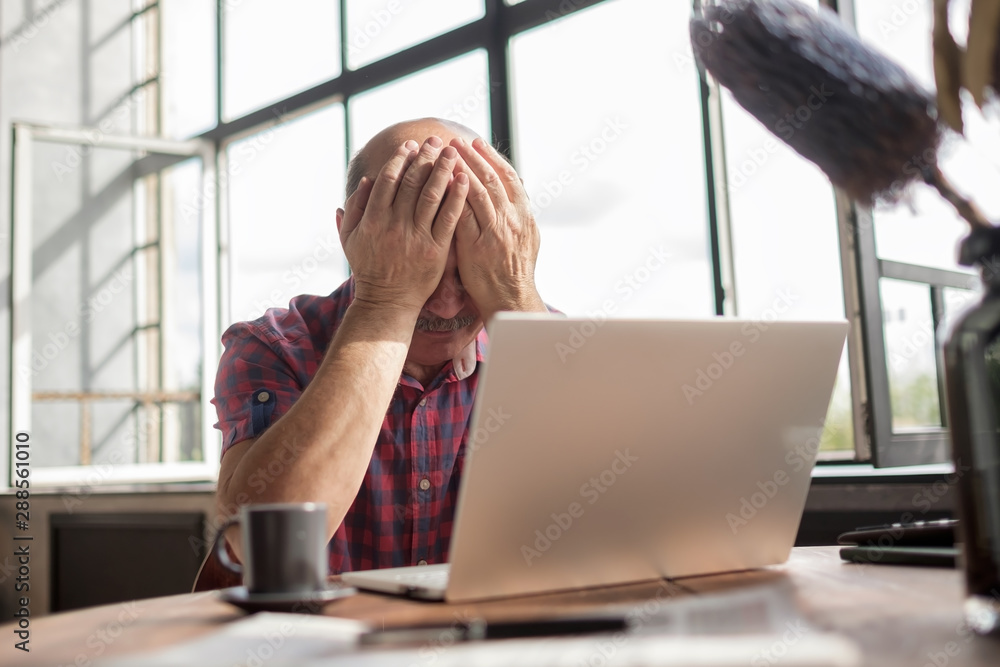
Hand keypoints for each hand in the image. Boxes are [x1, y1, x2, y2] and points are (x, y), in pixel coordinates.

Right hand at [338, 138, 469, 313]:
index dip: (400, 160)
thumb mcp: (350, 239)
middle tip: (435, 140)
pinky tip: (463, 179)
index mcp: (373, 219)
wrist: (388, 302)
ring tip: (452, 151)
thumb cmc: (368, 269)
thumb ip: (354, 209)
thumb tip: (366, 180)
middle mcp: (395, 225)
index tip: (410, 146)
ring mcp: (416, 236)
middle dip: (425, 157)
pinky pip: (449, 217)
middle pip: (412, 182)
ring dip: (442, 169)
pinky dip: (456, 196)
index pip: (388, 180)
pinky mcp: (436, 249)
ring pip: (432, 195)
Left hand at [450, 137, 544, 321]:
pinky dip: (450, 197)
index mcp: (524, 215)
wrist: (511, 300)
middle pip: (490, 180)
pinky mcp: (476, 246)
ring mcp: (494, 233)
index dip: (492, 158)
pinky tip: (438, 186)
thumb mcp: (527, 239)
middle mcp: (511, 220)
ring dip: (459, 170)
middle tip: (455, 141)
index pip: (508, 178)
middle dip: (472, 157)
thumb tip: (514, 192)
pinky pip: (461, 215)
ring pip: (475, 193)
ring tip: (444, 155)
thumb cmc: (515, 272)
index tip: (477, 143)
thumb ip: (518, 214)